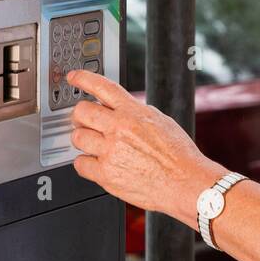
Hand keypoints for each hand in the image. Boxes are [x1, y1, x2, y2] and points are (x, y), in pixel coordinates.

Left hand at [67, 69, 227, 228]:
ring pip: (77, 137)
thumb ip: (134, 111)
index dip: (83, 78)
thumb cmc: (178, 155)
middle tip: (85, 121)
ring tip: (97, 146)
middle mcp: (119, 128)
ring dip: (84, 140)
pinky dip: (86, 164)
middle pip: (81, 112)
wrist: (185, 183)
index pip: (102, 86)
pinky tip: (97, 164)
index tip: (73, 77)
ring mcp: (110, 151)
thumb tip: (118, 107)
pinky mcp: (106, 174)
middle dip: (81, 116)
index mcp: (132, 112)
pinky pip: (80, 164)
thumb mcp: (159, 120)